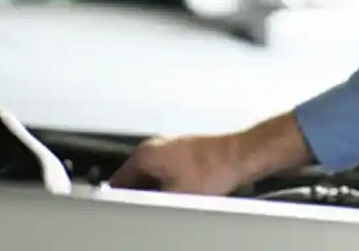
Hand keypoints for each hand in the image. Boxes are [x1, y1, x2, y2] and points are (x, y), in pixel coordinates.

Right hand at [108, 112, 313, 194]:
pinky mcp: (187, 153)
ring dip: (158, 191)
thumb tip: (134, 211)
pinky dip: (172, 184)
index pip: (117, 182)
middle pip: (135, 179)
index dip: (120, 200)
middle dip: (141, 196)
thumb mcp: (173, 196)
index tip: (124, 211)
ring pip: (154, 176)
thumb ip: (146, 203)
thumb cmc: (214, 170)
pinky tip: (186, 194)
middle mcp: (157, 146)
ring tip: (174, 200)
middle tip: (152, 209)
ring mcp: (173, 147)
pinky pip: (170, 173)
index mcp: (145, 154)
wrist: (241, 157)